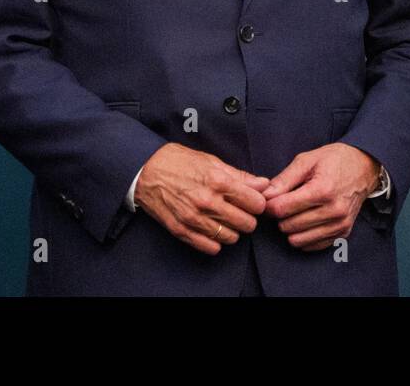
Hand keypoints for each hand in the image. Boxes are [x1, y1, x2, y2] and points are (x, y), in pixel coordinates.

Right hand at [134, 143, 270, 254]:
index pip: (256, 203)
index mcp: (217, 181)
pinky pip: (210, 248)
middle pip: (247, 224)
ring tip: (225, 220)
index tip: (253, 201)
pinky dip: (216, 242)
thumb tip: (264, 184)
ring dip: (232, 231)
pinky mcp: (181, 230)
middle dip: (247, 218)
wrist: (145, 170)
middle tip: (240, 211)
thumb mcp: (211, 161)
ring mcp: (193, 219)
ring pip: (231, 238)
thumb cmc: (179, 162)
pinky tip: (212, 230)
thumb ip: (240, 176)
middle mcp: (207, 202)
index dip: (258, 203)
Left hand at [263, 143, 379, 251]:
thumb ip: (283, 180)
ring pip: (298, 240)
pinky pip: (312, 246)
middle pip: (288, 226)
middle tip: (282, 203)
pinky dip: (303, 236)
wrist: (364, 167)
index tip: (269, 199)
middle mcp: (334, 211)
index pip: (283, 209)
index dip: (269, 205)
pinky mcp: (343, 234)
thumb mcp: (306, 161)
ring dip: (290, 228)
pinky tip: (305, 220)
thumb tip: (265, 196)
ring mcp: (340, 225)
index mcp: (322, 190)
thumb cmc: (333, 161)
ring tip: (294, 212)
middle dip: (280, 216)